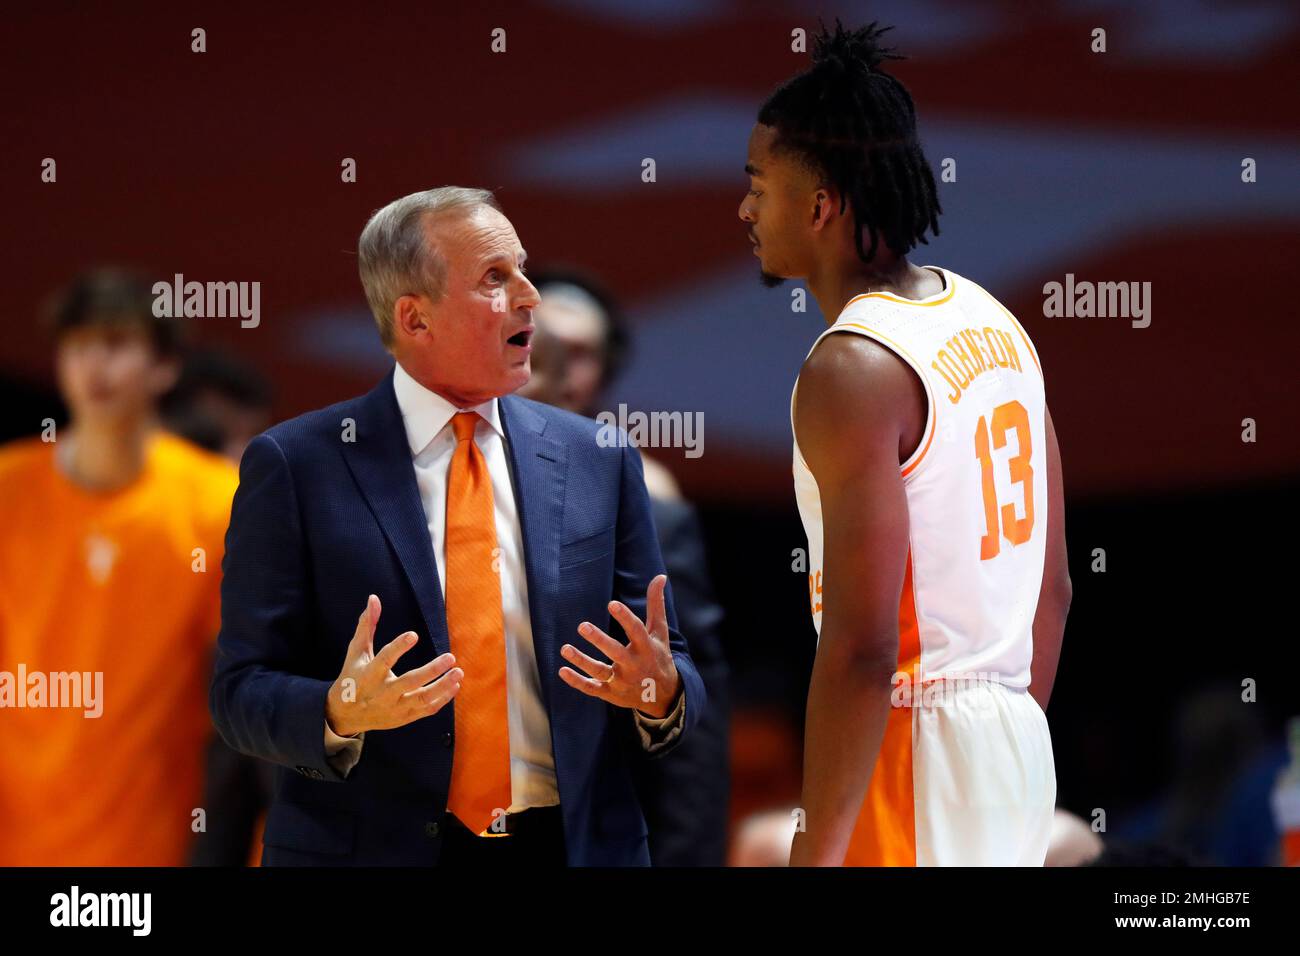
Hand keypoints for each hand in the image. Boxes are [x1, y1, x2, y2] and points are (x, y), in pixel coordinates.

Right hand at [325, 594, 461, 736]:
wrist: (345, 715)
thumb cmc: (353, 676)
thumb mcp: (356, 652)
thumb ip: (367, 625)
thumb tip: (374, 598)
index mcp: (368, 675)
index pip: (384, 660)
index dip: (398, 647)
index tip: (414, 634)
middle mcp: (382, 693)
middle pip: (409, 682)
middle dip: (431, 671)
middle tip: (450, 657)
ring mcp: (394, 708)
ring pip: (422, 699)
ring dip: (442, 686)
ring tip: (458, 672)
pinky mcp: (403, 717)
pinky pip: (426, 710)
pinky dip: (442, 699)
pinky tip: (455, 685)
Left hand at [559, 574, 680, 717]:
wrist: (663, 695)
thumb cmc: (657, 655)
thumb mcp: (659, 632)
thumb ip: (656, 604)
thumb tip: (660, 576)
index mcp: (646, 648)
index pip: (636, 631)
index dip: (625, 618)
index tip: (612, 604)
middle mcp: (634, 665)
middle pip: (616, 652)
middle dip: (600, 640)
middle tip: (582, 626)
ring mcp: (621, 681)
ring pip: (599, 671)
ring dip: (581, 661)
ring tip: (564, 648)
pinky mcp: (610, 693)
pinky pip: (591, 688)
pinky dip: (577, 681)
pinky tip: (562, 670)